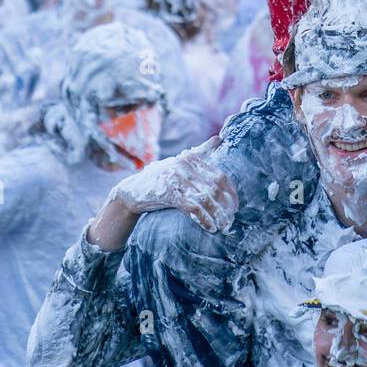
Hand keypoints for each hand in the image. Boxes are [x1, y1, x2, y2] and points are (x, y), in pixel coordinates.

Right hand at [111, 134, 238, 233]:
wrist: (132, 191)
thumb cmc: (160, 178)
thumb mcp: (179, 163)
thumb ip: (200, 152)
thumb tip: (219, 138)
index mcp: (190, 158)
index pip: (220, 176)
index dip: (231, 193)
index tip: (234, 208)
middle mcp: (185, 165)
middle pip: (215, 187)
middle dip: (225, 206)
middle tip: (230, 220)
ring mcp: (176, 177)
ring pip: (205, 198)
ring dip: (217, 215)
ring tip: (222, 227)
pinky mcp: (168, 192)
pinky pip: (192, 207)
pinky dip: (204, 219)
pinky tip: (210, 228)